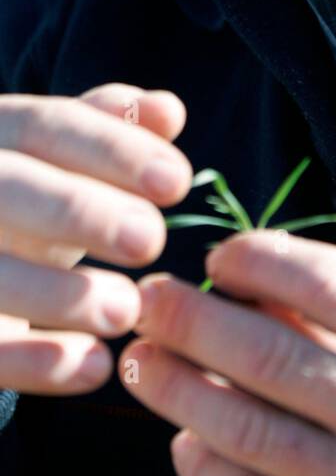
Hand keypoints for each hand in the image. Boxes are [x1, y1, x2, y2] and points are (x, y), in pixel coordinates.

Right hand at [0, 83, 191, 393]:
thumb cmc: (31, 205)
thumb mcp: (64, 164)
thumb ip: (110, 132)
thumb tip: (167, 110)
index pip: (43, 125)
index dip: (111, 150)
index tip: (178, 181)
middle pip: (4, 188)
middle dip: (79, 210)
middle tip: (150, 239)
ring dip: (56, 292)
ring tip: (127, 309)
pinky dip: (33, 361)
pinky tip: (95, 364)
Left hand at [119, 229, 335, 475]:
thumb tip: (246, 279)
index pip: (331, 286)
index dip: (262, 258)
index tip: (221, 253)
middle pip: (273, 360)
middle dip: (195, 320)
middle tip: (149, 296)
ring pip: (247, 432)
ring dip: (178, 388)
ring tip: (142, 357)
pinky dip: (203, 464)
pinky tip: (184, 434)